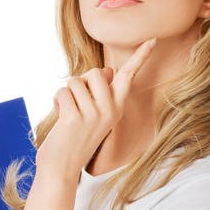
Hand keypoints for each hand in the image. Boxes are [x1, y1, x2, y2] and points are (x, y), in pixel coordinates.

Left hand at [36, 38, 156, 177]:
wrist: (61, 169)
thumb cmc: (74, 139)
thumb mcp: (93, 115)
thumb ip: (101, 93)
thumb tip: (109, 70)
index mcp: (116, 109)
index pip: (129, 77)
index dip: (140, 57)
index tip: (153, 40)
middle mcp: (110, 111)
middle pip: (97, 72)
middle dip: (82, 82)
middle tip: (77, 104)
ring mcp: (94, 115)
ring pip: (76, 81)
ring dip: (66, 94)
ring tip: (67, 114)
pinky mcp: (76, 118)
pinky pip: (62, 92)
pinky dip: (56, 102)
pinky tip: (60, 119)